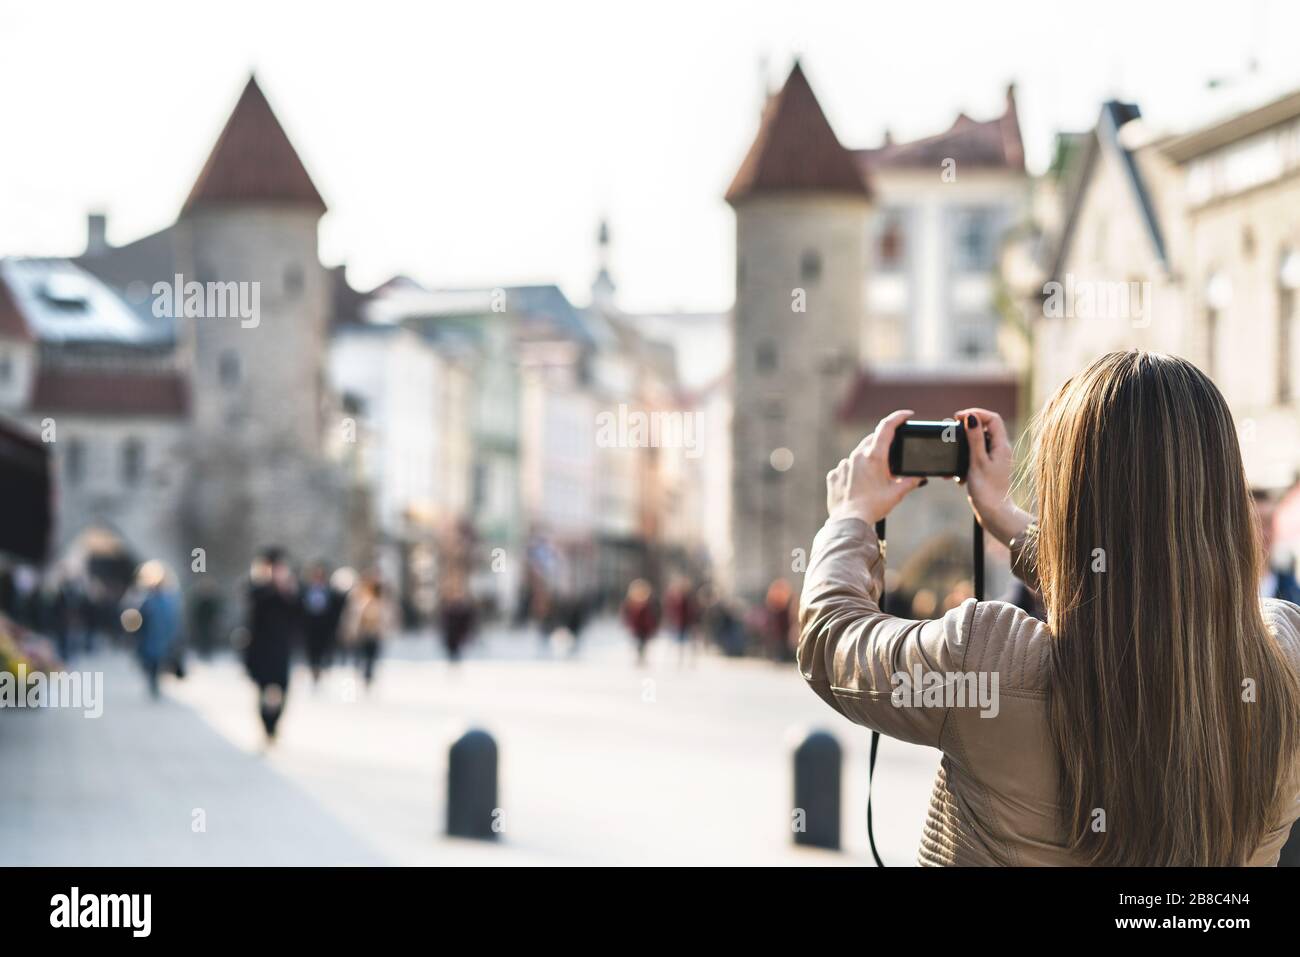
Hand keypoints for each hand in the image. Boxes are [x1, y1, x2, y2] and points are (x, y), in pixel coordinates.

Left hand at [826, 410, 924, 524]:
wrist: (849, 521)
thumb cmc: (874, 507)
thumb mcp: (897, 494)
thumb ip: (911, 481)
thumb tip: (920, 476)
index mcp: (874, 456)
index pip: (887, 427)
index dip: (898, 417)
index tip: (906, 414)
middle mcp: (857, 456)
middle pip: (872, 440)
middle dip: (884, 444)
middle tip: (893, 458)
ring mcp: (844, 464)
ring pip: (858, 454)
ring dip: (868, 460)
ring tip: (875, 478)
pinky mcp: (834, 474)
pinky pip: (846, 467)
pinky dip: (854, 471)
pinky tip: (859, 485)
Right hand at [953, 408, 1032, 546]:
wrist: (994, 514)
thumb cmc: (987, 490)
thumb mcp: (977, 461)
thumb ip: (974, 438)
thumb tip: (971, 417)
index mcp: (1001, 446)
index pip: (992, 418)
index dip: (975, 413)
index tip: (957, 417)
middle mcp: (1000, 450)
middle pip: (984, 429)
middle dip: (966, 431)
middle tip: (952, 434)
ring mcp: (995, 460)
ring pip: (977, 445)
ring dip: (963, 449)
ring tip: (952, 459)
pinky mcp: (988, 470)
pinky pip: (975, 459)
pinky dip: (964, 463)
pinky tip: (957, 476)